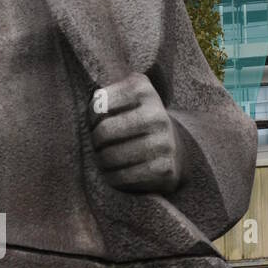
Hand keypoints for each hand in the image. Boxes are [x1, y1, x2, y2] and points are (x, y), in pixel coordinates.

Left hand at [88, 73, 185, 193]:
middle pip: (103, 132)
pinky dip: (112, 177)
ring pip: (110, 157)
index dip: (91, 119)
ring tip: (103, 159)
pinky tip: (114, 172)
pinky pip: (122, 177)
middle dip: (94, 142)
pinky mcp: (164, 169)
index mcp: (143, 90)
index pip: (98, 106)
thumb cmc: (138, 122)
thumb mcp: (125, 96)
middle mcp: (157, 114)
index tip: (96, 123)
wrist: (175, 148)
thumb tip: (94, 95)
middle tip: (97, 145)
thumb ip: (106, 91)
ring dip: (100, 161)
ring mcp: (164, 143)